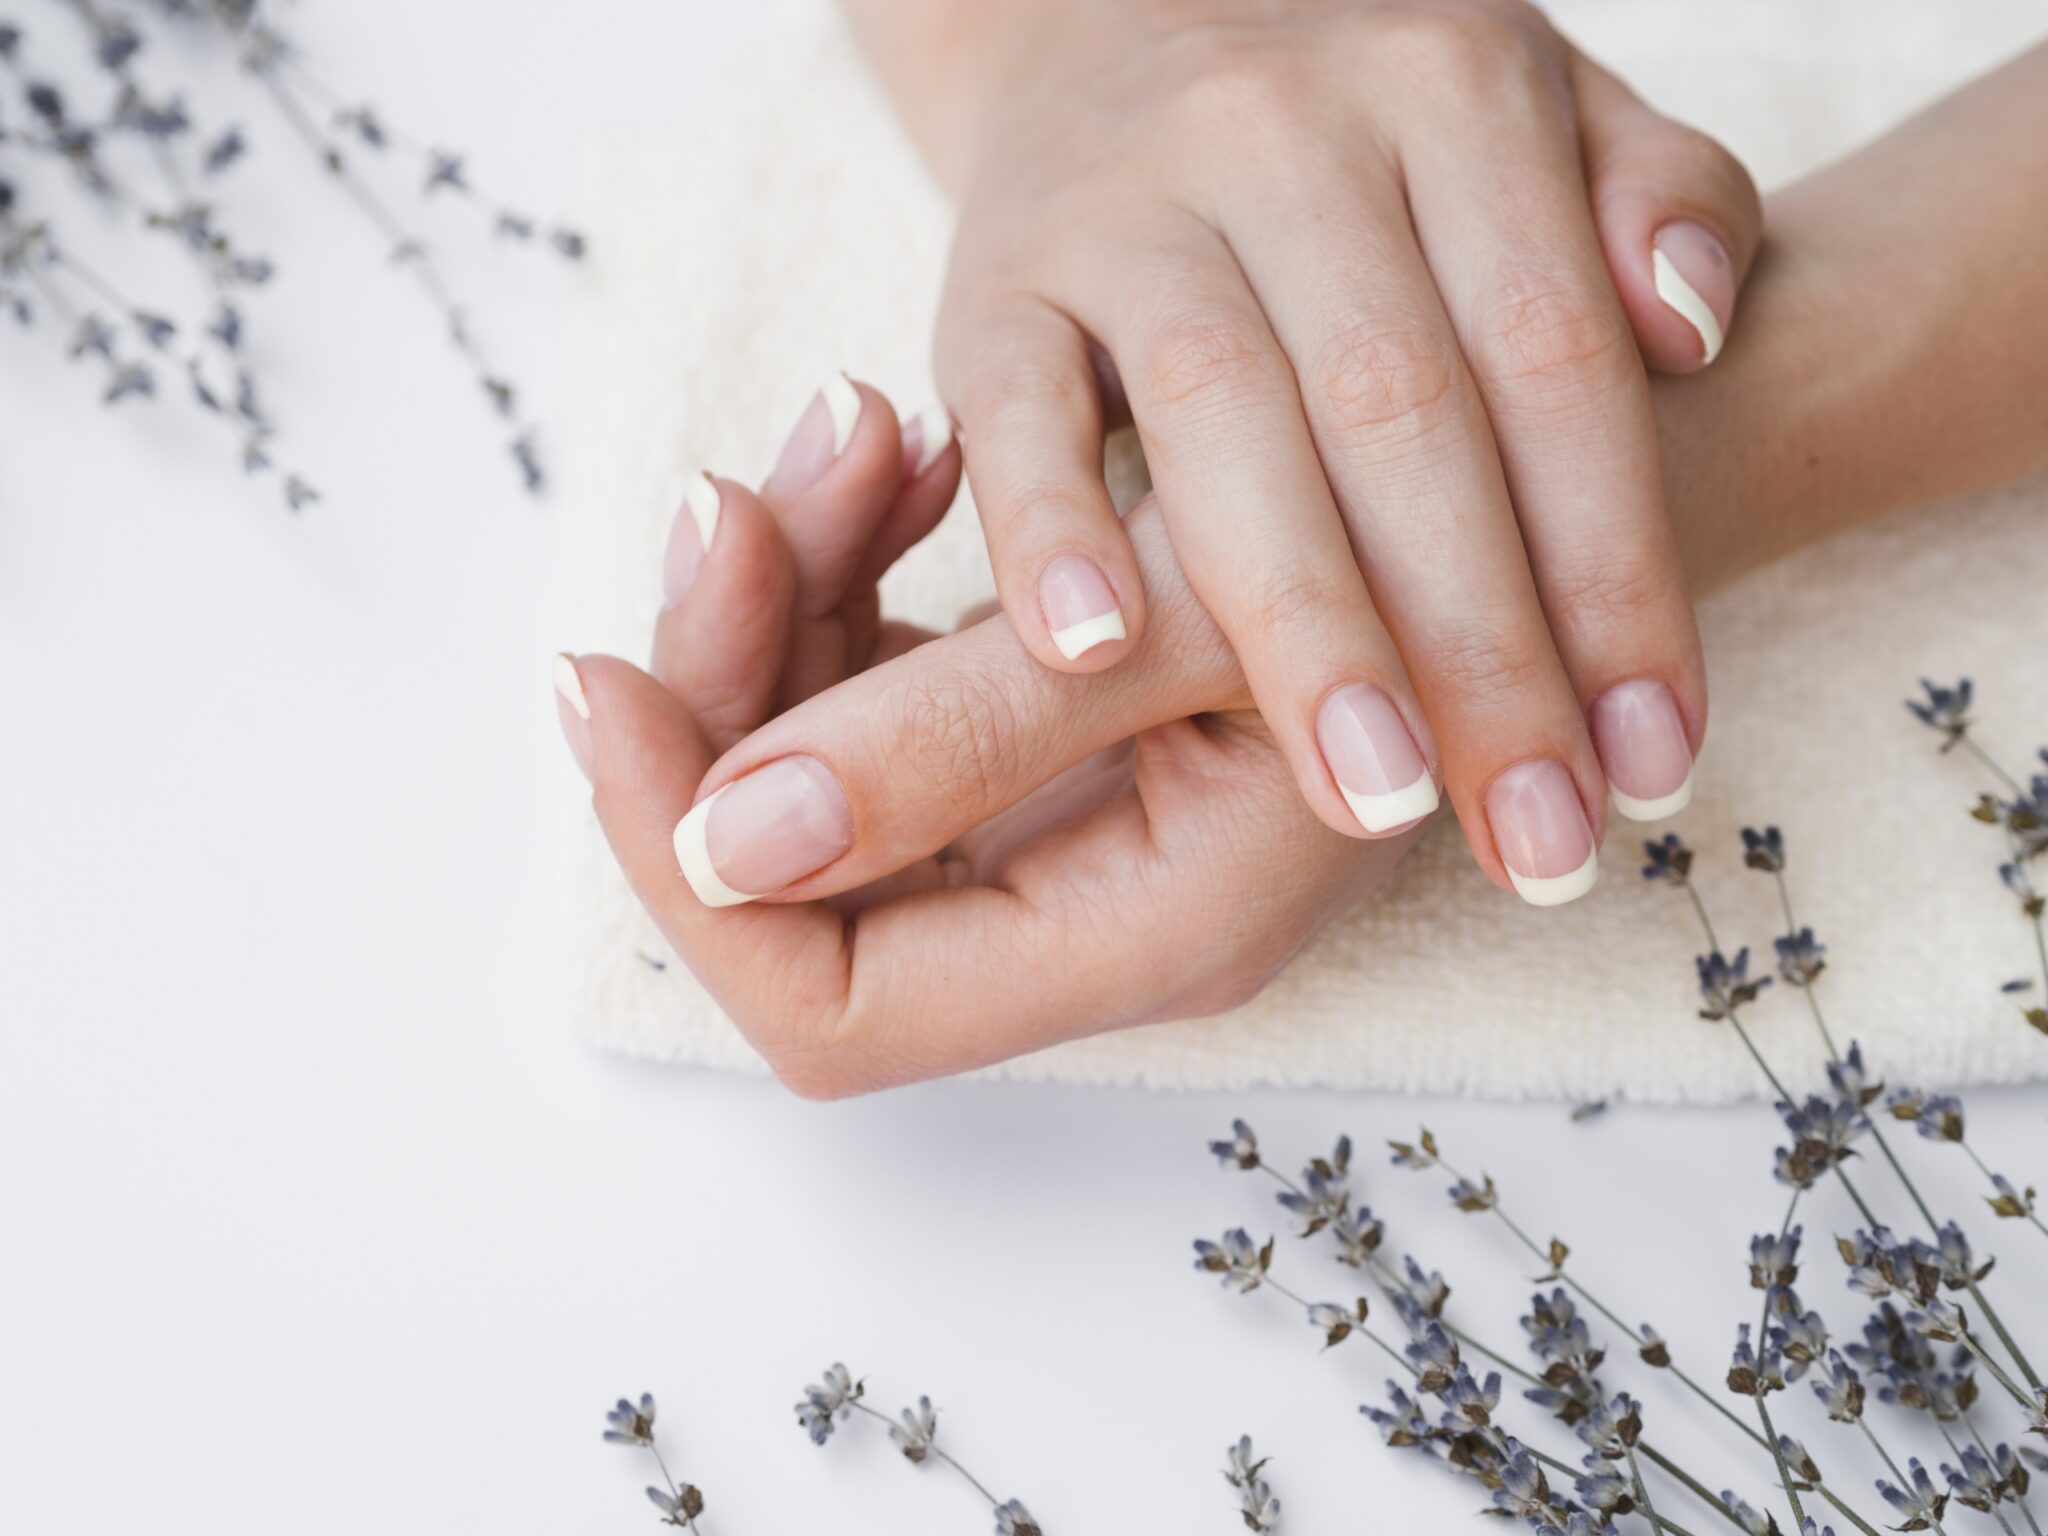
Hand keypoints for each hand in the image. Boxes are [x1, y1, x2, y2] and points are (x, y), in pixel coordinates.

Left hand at [557, 384, 1406, 1096]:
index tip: (607, 685)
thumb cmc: (1426, 548)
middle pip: (796, 870)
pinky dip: (860, 560)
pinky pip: (883, 669)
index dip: (690, 870)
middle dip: (728, 679)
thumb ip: (964, 739)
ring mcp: (1054, 812)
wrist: (1522, 474)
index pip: (832, 1006)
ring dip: (794, 582)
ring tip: (850, 428)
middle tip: (728, 496)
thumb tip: (723, 842)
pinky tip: (903, 451)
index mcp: (1133, 933)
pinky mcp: (1042, 720)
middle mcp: (1081, 903)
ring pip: (823, 751)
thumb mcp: (1201, 623)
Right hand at [872, 0, 1759, 900]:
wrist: (1118, 23)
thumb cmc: (1364, 133)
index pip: (1555, 358)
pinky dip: (1048, 523)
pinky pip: (1016, 404)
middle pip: (1403, 409)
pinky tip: (1093, 655)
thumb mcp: (1541, 112)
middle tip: (1540, 840)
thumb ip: (1656, 197)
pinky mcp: (995, 273)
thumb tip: (1693, 327)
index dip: (1616, 573)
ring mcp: (1130, 199)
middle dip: (1481, 647)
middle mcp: (1290, 128)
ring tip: (1376, 799)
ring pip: (1223, 418)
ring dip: (1305, 627)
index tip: (1654, 761)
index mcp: (1455, 88)